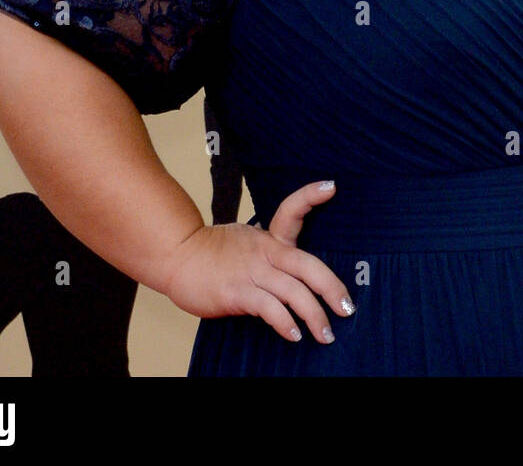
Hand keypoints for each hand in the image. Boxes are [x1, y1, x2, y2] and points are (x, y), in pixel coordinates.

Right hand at [155, 180, 354, 342]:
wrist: (175, 256)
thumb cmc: (210, 253)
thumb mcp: (244, 241)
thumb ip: (268, 253)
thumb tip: (290, 272)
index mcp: (267, 238)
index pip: (291, 210)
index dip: (311, 196)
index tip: (331, 187)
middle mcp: (264, 252)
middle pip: (308, 265)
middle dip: (332, 289)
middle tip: (348, 309)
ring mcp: (251, 272)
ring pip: (293, 292)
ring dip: (314, 316)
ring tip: (326, 335)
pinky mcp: (236, 292)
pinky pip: (268, 308)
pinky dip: (284, 322)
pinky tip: (293, 335)